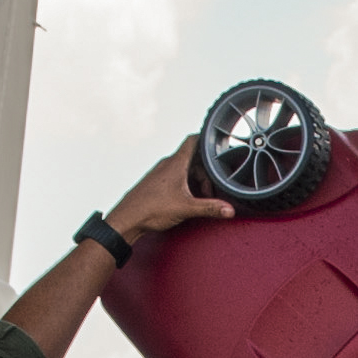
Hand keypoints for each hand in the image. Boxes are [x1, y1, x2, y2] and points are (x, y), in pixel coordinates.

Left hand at [109, 136, 237, 241]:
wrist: (128, 217)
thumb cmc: (151, 208)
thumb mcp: (186, 208)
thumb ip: (210, 208)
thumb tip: (229, 209)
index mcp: (176, 163)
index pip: (193, 141)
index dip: (206, 140)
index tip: (217, 145)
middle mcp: (167, 164)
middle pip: (193, 159)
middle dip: (205, 173)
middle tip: (210, 191)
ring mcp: (161, 173)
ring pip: (184, 169)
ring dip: (195, 181)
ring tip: (199, 198)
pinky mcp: (157, 182)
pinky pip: (176, 177)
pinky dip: (185, 185)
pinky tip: (186, 200)